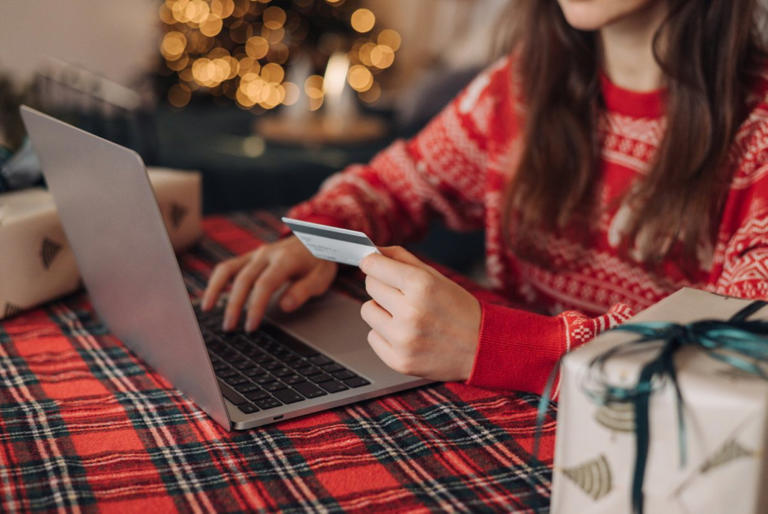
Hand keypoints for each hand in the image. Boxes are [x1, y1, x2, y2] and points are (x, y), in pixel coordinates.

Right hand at [202, 236, 337, 331]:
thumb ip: (303, 291)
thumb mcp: (322, 278)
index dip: (255, 306)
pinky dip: (216, 281)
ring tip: (208, 310)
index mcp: (286, 259)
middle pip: (244, 279)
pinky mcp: (250, 257)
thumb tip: (284, 306)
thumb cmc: (319, 261)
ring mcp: (256, 254)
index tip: (250, 326)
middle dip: (234, 305)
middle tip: (230, 328)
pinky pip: (228, 267)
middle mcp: (267, 254)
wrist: (318, 238)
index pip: (265, 284)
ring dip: (217, 290)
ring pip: (229, 269)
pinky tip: (211, 298)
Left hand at [359, 246, 480, 381]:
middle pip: (370, 286)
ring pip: (367, 311)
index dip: (372, 263)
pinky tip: (407, 335)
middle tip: (404, 295)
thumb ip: (403, 259)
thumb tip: (374, 252)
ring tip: (406, 317)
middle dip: (383, 286)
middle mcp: (411, 312)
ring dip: (382, 311)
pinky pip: (372, 337)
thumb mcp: (437, 277)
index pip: (373, 265)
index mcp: (422, 285)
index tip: (373, 265)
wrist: (482, 349)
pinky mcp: (399, 361)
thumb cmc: (460, 310)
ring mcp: (403, 339)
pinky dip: (385, 335)